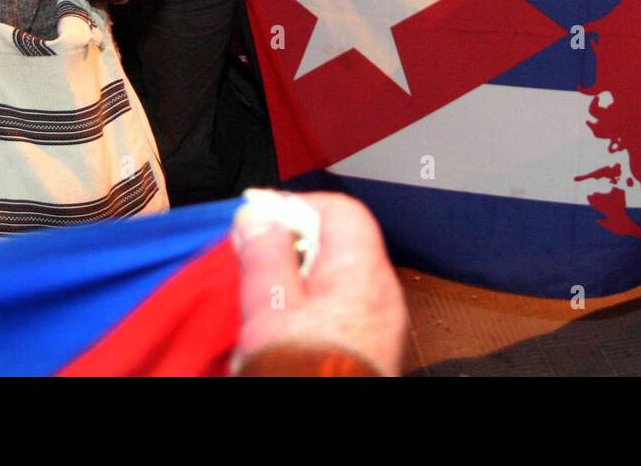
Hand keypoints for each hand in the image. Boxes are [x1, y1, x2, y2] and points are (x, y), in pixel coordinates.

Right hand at [233, 192, 406, 375]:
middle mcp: (383, 291)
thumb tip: (259, 212)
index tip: (261, 217)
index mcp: (363, 270)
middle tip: (257, 257)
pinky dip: (317, 303)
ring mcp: (383, 320)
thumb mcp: (269, 306)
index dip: (297, 206)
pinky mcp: (374, 345)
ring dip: (304, 275)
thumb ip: (265, 253)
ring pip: (342, 275)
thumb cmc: (300, 373)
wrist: (326, 435)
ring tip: (268, 295)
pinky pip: (346, 305)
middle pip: (342, 241)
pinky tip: (290, 323)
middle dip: (297, 242)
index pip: (341, 209)